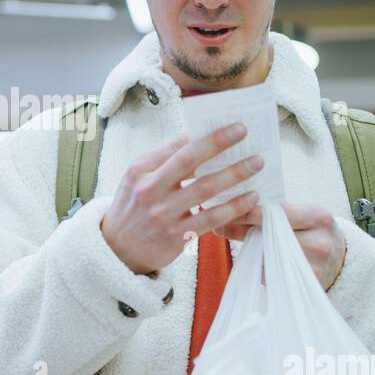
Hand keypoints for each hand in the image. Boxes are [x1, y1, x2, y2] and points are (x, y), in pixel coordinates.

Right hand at [100, 123, 264, 275]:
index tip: (226, 125)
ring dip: (234, 173)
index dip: (202, 134)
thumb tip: (197, 138)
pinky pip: (211, 218)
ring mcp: (163, 213)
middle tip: (243, 130)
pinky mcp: (177, 236)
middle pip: (189, 161)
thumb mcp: (136, 179)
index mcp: (140, 170)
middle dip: (218, 143)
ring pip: (205, 189)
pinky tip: (251, 197)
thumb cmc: (134, 207)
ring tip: (256, 163)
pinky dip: (234, 206)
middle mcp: (149, 189)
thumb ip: (162, 161)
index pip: (174, 146)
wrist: (117, 249)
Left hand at [215, 200, 346, 290]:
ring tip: (244, 244)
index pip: (276, 212)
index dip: (247, 211)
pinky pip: (271, 275)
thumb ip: (269, 214)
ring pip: (267, 256)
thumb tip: (226, 211)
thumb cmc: (314, 232)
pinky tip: (261, 264)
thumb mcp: (300, 216)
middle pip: (269, 235)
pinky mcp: (306, 286)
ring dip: (251, 250)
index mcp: (319, 217)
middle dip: (241, 230)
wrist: (341, 261)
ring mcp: (314, 266)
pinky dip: (262, 268)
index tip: (223, 208)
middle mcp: (319, 242)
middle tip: (219, 227)